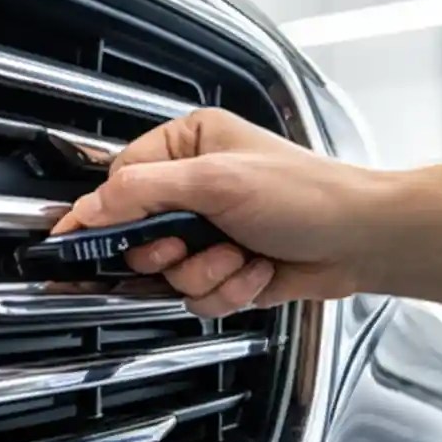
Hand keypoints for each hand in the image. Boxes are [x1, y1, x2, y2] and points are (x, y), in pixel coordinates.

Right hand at [51, 108, 394, 316]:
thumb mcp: (217, 182)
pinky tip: (257, 272)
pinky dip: (228, 291)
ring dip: (207, 274)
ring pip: (169, 274)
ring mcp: (211, 231)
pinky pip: (198, 295)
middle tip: (188, 245)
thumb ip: (145, 191)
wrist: (362, 240)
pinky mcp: (226, 268)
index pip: (121, 181)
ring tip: (241, 256)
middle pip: (139, 236)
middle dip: (170, 252)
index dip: (107, 214)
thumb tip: (93, 204)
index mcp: (189, 146)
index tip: (79, 239)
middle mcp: (196, 187)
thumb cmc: (308, 195)